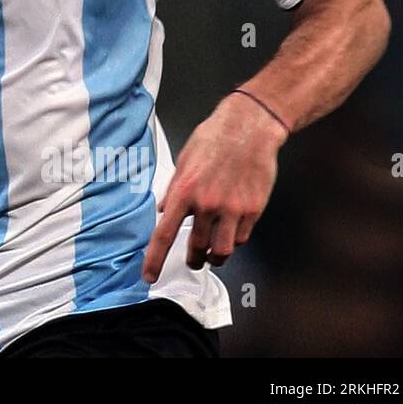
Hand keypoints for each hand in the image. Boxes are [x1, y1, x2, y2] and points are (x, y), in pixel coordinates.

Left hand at [142, 92, 287, 282]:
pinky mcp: (254, 210)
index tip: (149, 276)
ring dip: (215, 257)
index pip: (164, 234)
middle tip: (193, 259)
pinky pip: (241, 239)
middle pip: (196, 248)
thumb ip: (173, 190)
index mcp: (184, 191)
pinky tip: (231, 232)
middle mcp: (207, 204)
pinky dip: (234, 241)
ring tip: (212, 255)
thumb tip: (164, 211)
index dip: (154, 259)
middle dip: (193, 259)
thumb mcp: (184, 161)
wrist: (249, 127)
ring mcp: (233, 209)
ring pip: (221, 251)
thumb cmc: (214, 139)